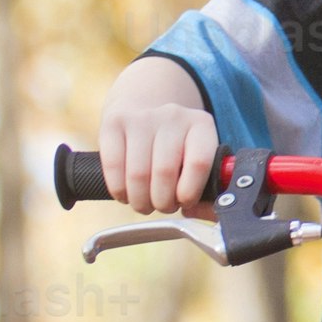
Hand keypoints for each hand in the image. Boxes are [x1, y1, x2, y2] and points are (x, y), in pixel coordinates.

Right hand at [99, 70, 221, 213]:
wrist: (144, 110)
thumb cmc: (176, 149)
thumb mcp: (198, 156)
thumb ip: (208, 186)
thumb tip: (194, 211)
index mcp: (201, 124)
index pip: (198, 163)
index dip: (189, 192)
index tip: (184, 203)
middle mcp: (172, 115)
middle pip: (164, 172)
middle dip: (162, 202)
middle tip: (162, 207)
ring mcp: (141, 117)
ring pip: (137, 174)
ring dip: (140, 201)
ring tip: (144, 204)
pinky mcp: (114, 123)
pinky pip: (113, 166)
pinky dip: (119, 190)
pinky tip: (125, 195)